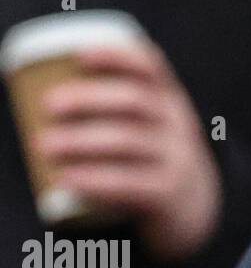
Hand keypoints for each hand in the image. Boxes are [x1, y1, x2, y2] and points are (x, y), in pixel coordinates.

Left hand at [34, 38, 222, 261]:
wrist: (195, 212)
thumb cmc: (153, 161)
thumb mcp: (150, 128)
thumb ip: (116, 108)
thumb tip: (38, 91)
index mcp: (170, 101)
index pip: (151, 67)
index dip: (116, 56)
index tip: (79, 55)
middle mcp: (178, 125)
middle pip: (134, 101)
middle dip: (87, 99)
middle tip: (48, 106)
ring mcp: (176, 160)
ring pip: (127, 141)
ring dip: (80, 141)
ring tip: (44, 145)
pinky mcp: (167, 195)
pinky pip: (129, 183)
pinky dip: (93, 180)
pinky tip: (66, 180)